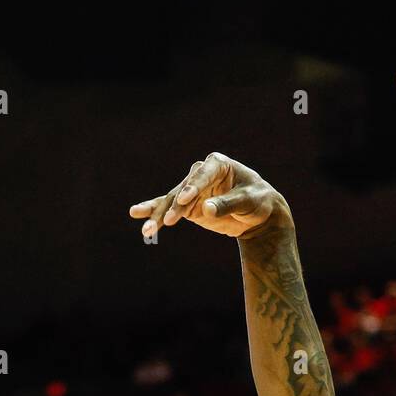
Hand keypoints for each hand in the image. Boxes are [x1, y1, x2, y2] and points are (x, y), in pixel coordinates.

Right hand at [129, 152, 292, 241]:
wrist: (257, 214)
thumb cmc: (257, 201)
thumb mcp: (249, 202)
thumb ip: (228, 205)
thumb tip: (207, 209)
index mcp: (217, 165)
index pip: (202, 176)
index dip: (193, 188)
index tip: (184, 202)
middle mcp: (200, 174)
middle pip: (183, 190)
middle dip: (173, 207)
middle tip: (166, 221)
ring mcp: (192, 190)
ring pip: (172, 202)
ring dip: (159, 216)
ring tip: (146, 230)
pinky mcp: (187, 205)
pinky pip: (169, 209)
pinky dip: (155, 215)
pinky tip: (138, 216)